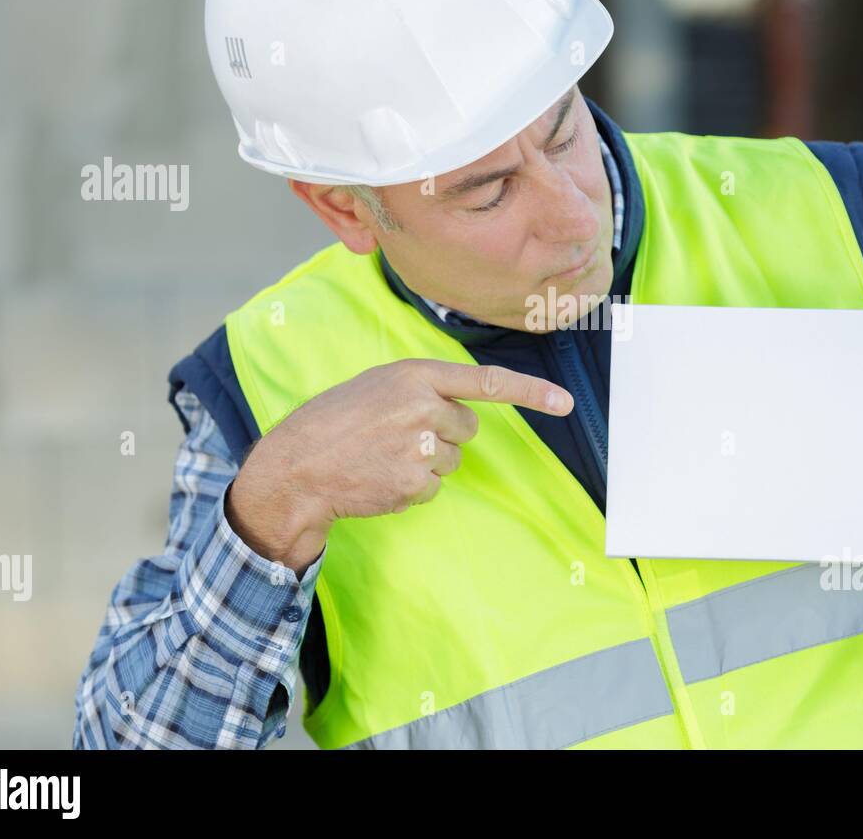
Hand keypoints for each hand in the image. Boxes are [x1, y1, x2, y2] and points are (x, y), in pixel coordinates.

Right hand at [226, 359, 573, 575]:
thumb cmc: (336, 421)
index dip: (531, 393)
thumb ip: (422, 388)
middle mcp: (424, 407)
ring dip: (425, 462)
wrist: (298, 465)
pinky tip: (380, 477)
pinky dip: (410, 487)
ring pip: (451, 460)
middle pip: (468, 428)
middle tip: (398, 435)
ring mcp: (420, 447)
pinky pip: (433, 488)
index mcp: (417, 375)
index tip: (564, 403)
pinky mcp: (414, 483)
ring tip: (383, 456)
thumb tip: (460, 409)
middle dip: (443, 433)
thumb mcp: (379, 385)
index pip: (488, 382)